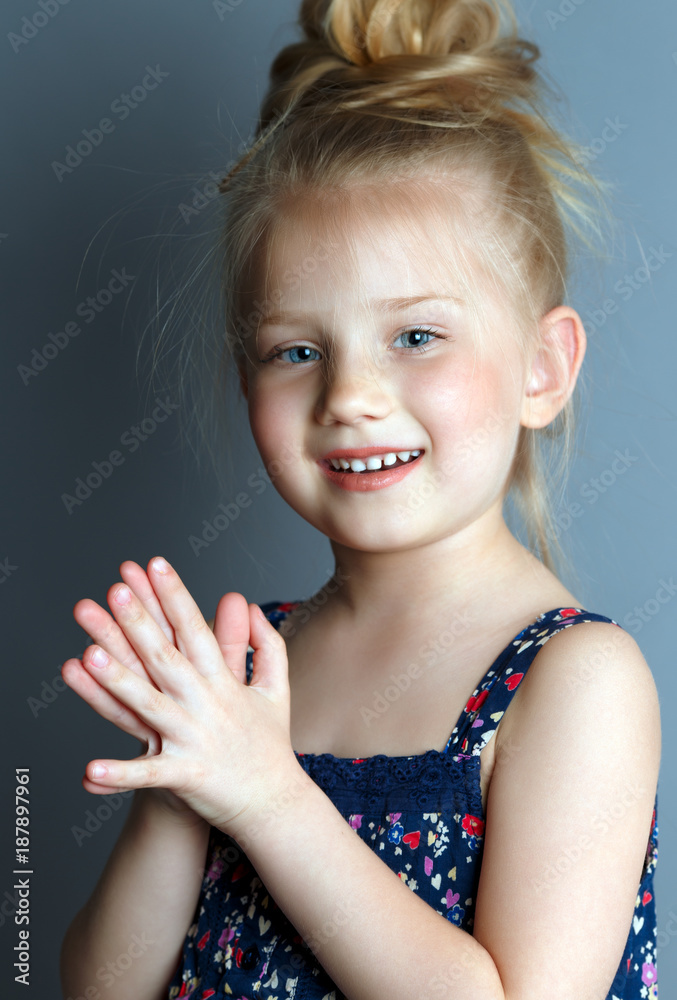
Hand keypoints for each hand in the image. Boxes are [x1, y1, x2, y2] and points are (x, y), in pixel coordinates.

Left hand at [62, 557, 299, 839]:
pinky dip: (120, 774)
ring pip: (150, 706)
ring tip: (87, 656)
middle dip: (140, 622)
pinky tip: (89, 770)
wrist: (276, 804)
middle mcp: (206, 704)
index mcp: (224, 681)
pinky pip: (148, 774)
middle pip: (167, 658)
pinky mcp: (186, 774)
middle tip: (115, 591)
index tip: (155, 563)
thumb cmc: (270, 745)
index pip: (195, 629)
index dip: (175, 595)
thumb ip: (265, 645)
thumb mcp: (275, 689)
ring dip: (119, 681)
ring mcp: (194, 738)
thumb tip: (252, 607)